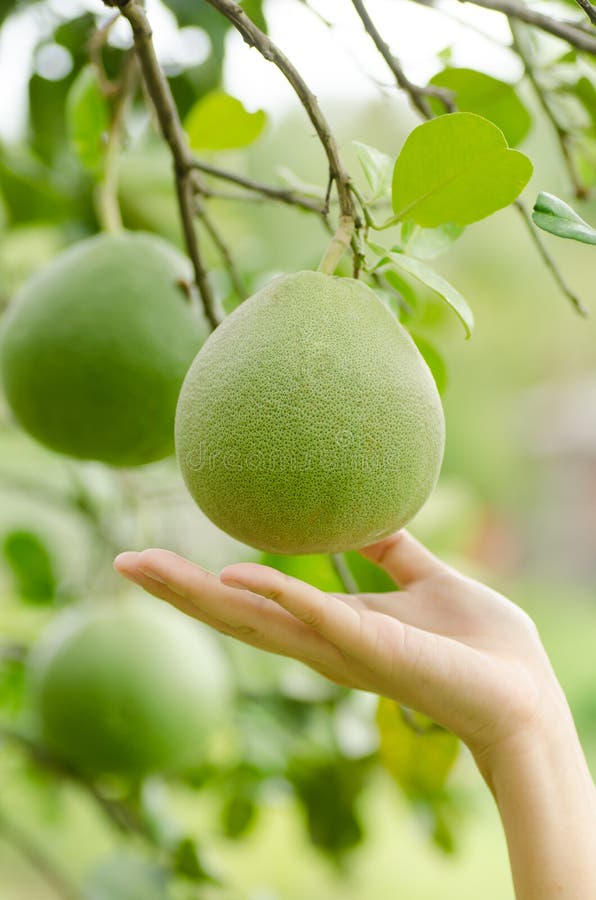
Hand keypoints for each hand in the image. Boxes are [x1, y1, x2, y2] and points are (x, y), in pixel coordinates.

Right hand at [114, 530, 566, 767]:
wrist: (523, 690)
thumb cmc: (477, 642)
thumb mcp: (427, 578)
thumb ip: (393, 550)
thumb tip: (367, 513)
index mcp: (331, 628)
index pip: (252, 605)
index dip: (203, 583)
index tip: (157, 561)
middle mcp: (323, 645)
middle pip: (235, 617)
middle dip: (178, 591)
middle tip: (124, 561)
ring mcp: (343, 650)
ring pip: (257, 622)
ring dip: (200, 593)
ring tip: (147, 567)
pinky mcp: (374, 649)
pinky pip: (320, 617)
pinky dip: (279, 596)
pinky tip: (238, 575)